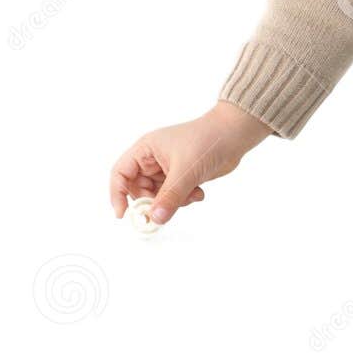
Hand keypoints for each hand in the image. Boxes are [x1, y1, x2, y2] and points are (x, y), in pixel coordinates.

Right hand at [110, 101, 270, 225]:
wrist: (235, 134)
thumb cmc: (208, 140)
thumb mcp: (186, 170)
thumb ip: (170, 196)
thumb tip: (155, 218)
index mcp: (146, 149)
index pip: (120, 174)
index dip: (118, 194)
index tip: (124, 214)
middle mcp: (153, 159)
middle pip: (139, 190)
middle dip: (152, 202)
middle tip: (164, 212)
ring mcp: (167, 168)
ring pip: (158, 196)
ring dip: (172, 201)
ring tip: (190, 194)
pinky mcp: (182, 176)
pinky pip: (174, 196)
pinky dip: (184, 199)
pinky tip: (198, 192)